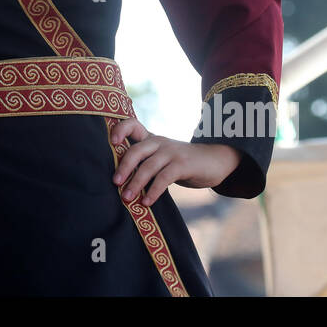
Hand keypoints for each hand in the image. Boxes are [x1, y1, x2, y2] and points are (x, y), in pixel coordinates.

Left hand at [109, 119, 241, 204]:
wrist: (215, 160)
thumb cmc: (182, 163)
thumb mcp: (162, 158)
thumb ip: (145, 163)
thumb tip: (120, 182)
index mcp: (151, 139)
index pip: (132, 125)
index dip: (120, 129)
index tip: (111, 142)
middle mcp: (159, 142)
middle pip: (136, 150)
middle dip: (124, 167)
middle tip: (115, 183)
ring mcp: (172, 152)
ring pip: (149, 166)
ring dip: (136, 183)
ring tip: (127, 198)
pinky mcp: (183, 165)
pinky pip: (164, 178)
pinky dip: (154, 191)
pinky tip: (147, 202)